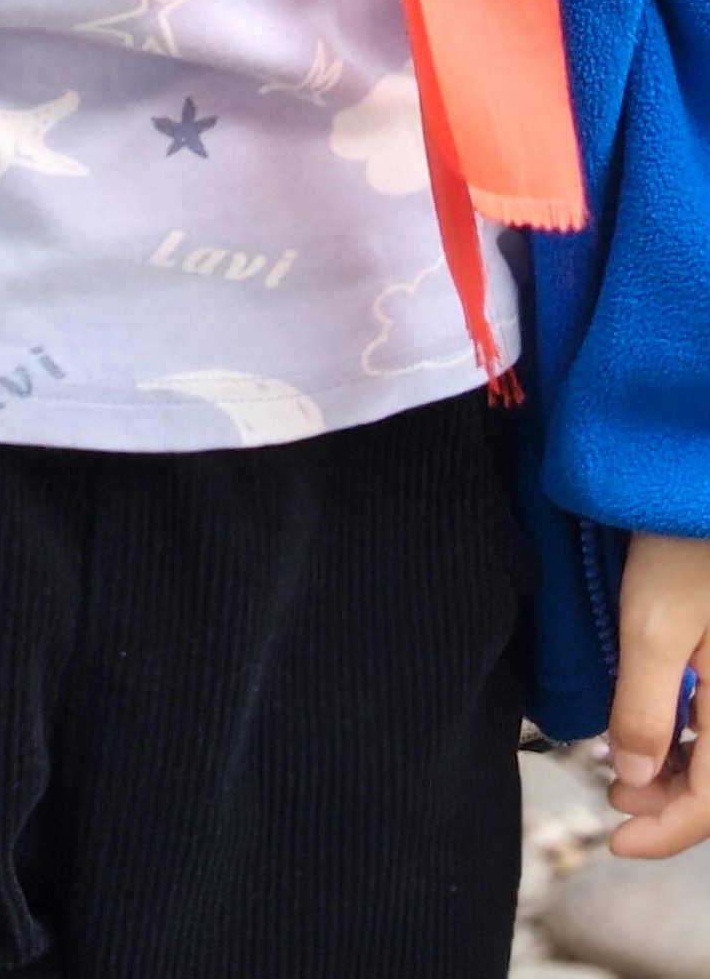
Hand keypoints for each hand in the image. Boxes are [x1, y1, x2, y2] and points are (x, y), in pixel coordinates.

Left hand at [607, 534, 709, 855]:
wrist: (708, 472)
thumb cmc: (686, 542)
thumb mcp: (651, 626)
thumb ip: (642, 711)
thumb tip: (631, 777)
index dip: (664, 833)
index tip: (615, 841)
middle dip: (667, 803)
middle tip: (612, 795)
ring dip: (679, 771)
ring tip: (625, 766)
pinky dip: (692, 739)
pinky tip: (660, 728)